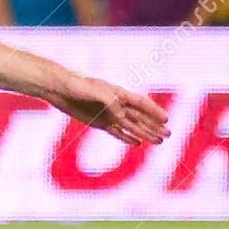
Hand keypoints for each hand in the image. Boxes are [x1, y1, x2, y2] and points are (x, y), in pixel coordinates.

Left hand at [53, 75, 169, 146]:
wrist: (60, 89)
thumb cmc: (78, 85)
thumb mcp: (95, 92)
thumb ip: (111, 103)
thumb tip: (122, 117)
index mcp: (119, 93)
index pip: (141, 103)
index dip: (154, 111)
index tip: (166, 120)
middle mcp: (117, 105)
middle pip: (140, 117)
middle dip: (154, 126)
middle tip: (168, 135)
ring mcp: (109, 114)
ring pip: (131, 126)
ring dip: (145, 133)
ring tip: (159, 141)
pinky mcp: (99, 123)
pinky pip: (117, 132)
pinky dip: (127, 138)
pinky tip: (138, 143)